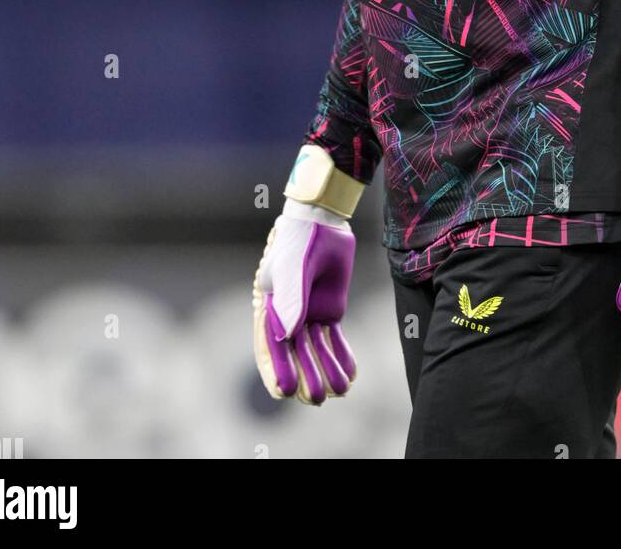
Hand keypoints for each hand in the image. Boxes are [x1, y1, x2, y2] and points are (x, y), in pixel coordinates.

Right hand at [252, 199, 357, 403]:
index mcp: (269, 309)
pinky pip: (335, 339)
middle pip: (295, 354)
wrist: (323, 222)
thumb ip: (291, 300)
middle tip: (315, 399)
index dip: (275, 370)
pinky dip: (342, 356)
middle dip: (305, 376)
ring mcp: (310, 315)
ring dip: (326, 369)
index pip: (269, 347)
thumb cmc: (299, 241)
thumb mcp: (292, 269)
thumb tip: (287, 336)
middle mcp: (288, 318)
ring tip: (339, 391)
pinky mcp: (330, 310)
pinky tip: (351, 374)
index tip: (283, 391)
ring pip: (317, 350)